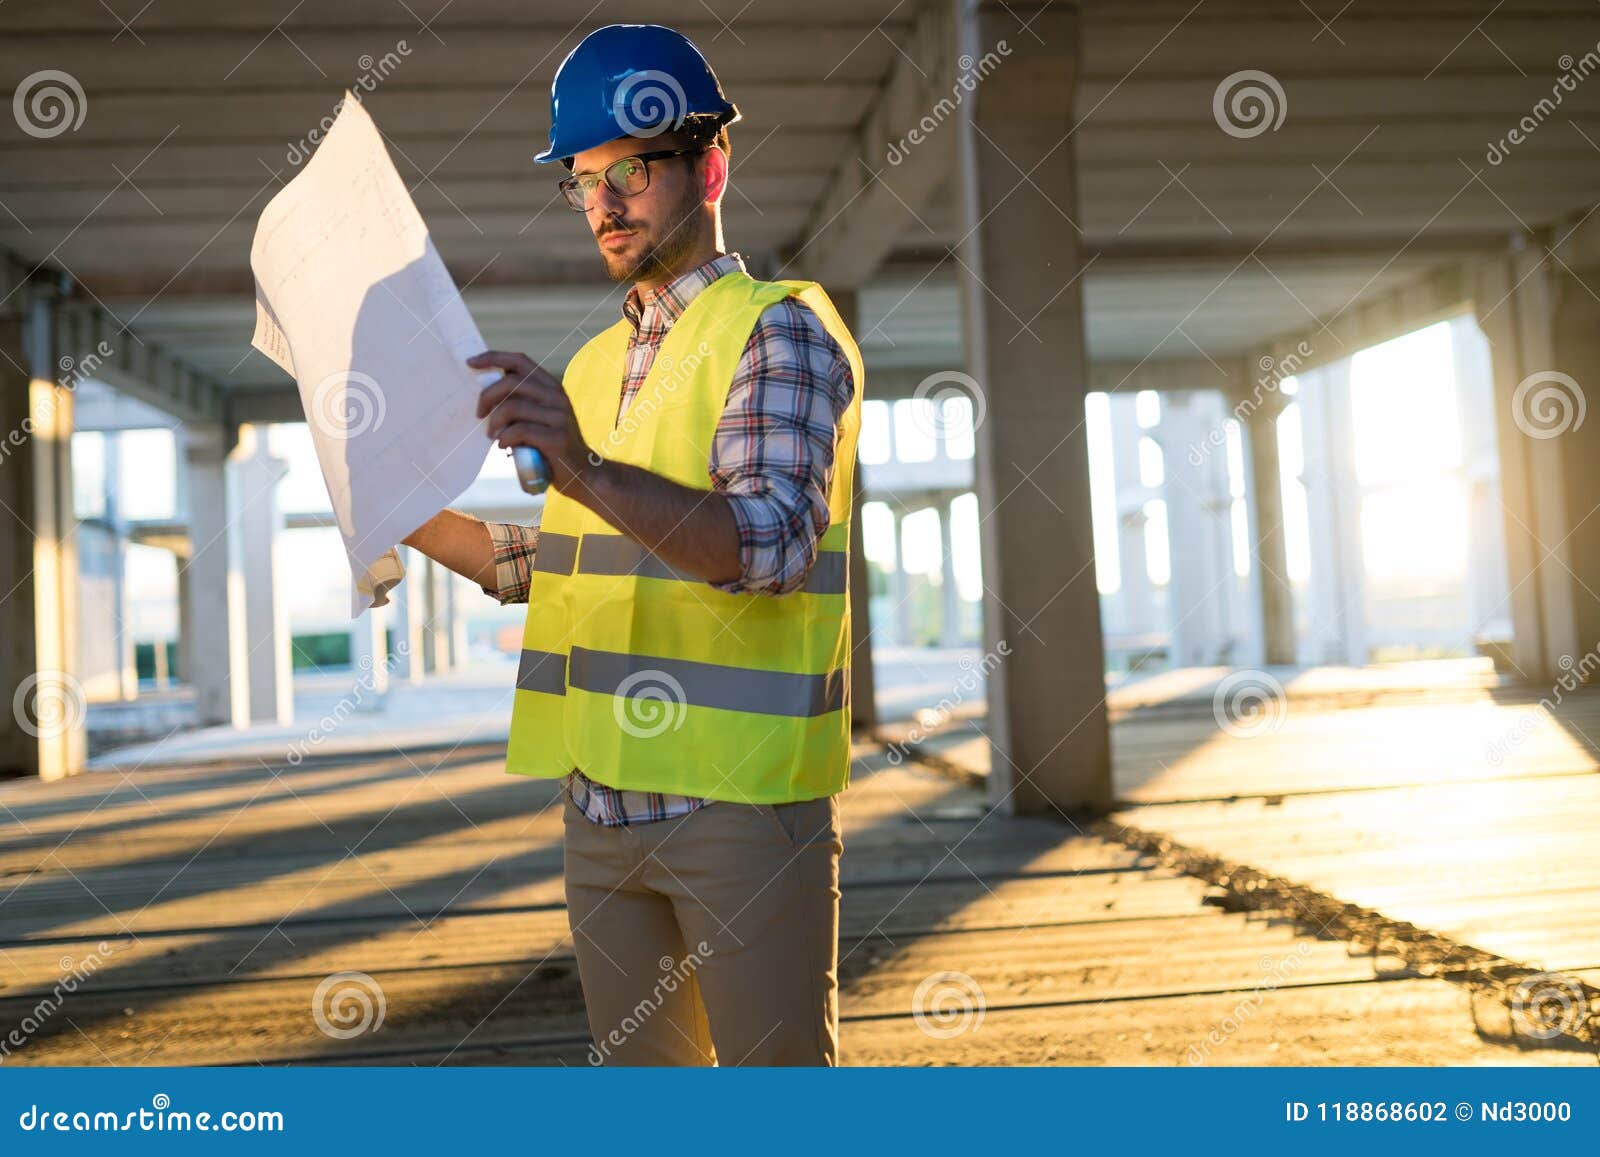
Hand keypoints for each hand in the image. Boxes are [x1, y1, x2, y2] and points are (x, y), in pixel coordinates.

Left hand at [470, 350, 598, 490]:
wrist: (581, 472)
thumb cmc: (549, 445)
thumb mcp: (537, 417)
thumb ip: (520, 402)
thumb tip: (484, 393)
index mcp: (551, 386)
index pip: (519, 361)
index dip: (493, 358)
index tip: (471, 363)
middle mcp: (557, 397)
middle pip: (511, 382)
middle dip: (487, 396)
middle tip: (479, 414)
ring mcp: (559, 416)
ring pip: (513, 407)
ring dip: (495, 422)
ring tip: (492, 435)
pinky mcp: (557, 437)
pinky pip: (521, 431)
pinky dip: (505, 438)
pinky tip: (503, 446)